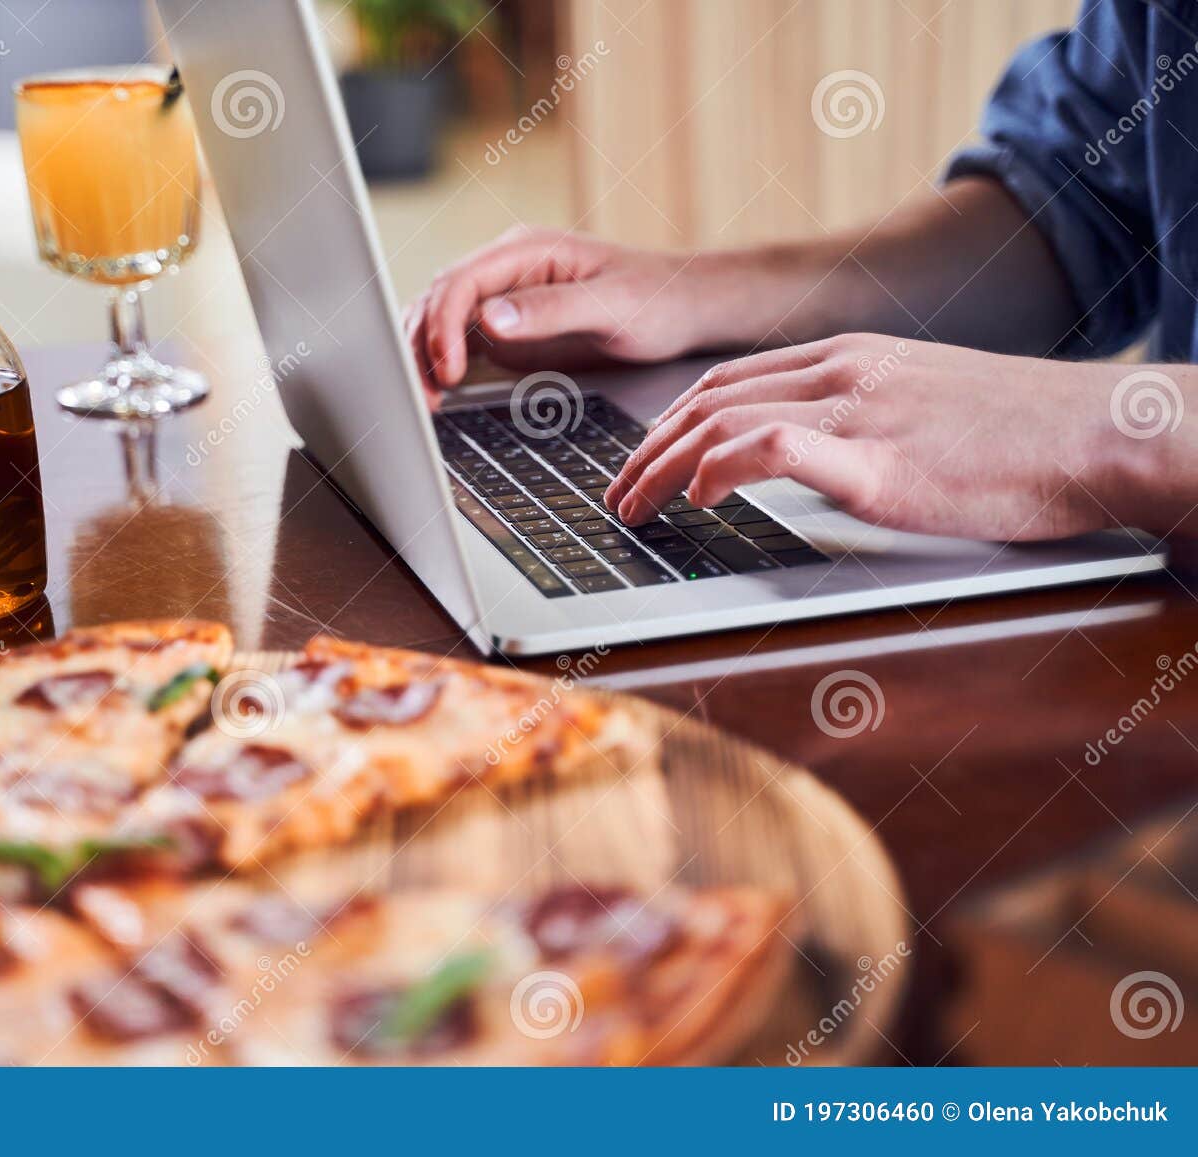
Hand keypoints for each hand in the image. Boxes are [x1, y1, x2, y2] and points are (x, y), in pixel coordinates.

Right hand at [404, 227, 740, 391]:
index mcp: (526, 250)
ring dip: (423, 356)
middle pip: (438, 299)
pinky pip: (457, 338)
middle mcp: (505, 268)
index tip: (450, 370)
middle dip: (422, 346)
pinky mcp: (505, 325)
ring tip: (425, 400)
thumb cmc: (656, 300)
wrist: (681, 308)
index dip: (443, 324)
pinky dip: (439, 363)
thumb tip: (490, 318)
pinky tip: (438, 392)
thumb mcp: (610, 306)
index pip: (461, 281)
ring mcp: (502, 296)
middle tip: (425, 396)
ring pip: (438, 318)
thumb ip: (550, 310)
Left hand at [604, 334, 1184, 540]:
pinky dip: (721, 469)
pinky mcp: (880, 462)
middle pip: (710, 398)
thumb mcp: (926, 404)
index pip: (731, 378)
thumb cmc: (1023, 433)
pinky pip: (775, 450)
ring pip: (725, 421)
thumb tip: (816, 451)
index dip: (672, 419)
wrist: (1100, 435)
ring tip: (632, 507)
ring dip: (662, 467)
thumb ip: (864, 415)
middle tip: (616, 492)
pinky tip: (696, 498)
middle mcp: (845, 372)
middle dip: (646, 448)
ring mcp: (860, 412)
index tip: (643, 456)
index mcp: (852, 357)